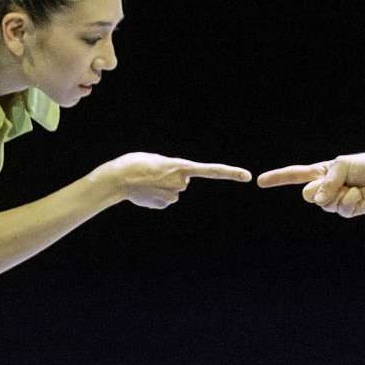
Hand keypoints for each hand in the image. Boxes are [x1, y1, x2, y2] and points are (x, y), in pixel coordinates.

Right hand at [94, 153, 250, 208]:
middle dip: (172, 178)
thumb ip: (173, 170)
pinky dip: (156, 196)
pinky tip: (145, 191)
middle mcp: (181, 182)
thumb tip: (180, 188)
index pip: (211, 170)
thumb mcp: (158, 160)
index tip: (247, 176)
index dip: (230, 173)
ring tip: (147, 181)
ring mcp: (173, 195)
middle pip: (183, 181)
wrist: (117, 179)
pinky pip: (165, 199)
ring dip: (163, 187)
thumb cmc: (135, 163)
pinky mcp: (164, 204)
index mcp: (181, 166)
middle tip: (154, 173)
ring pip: (174, 191)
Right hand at [256, 152, 364, 217]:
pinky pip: (342, 209)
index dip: (277, 179)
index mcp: (319, 173)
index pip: (294, 176)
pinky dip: (351, 200)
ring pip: (325, 204)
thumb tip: (318, 200)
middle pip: (308, 195)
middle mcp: (324, 188)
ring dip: (340, 194)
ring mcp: (334, 201)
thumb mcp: (342, 165)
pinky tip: (359, 194)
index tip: (259, 181)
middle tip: (337, 182)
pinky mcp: (347, 211)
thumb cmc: (363, 165)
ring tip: (352, 186)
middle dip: (321, 189)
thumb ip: (328, 181)